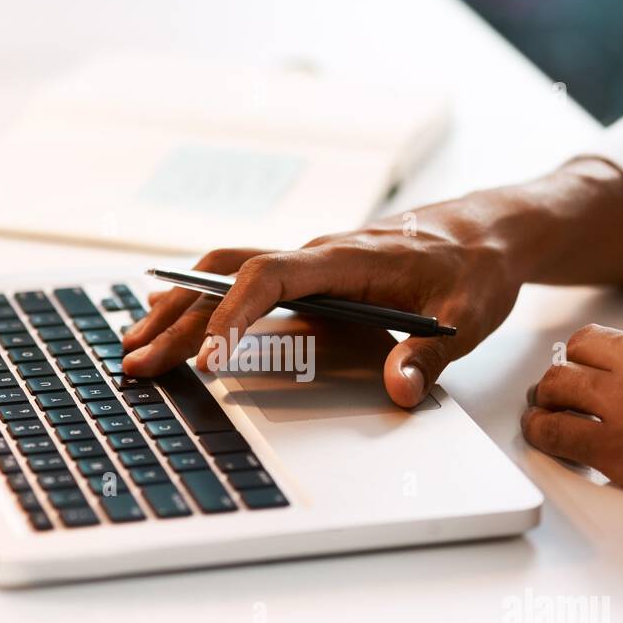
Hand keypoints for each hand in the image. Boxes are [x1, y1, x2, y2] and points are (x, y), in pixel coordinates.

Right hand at [121, 196, 527, 407]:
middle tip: (139, 364)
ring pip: (224, 274)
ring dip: (179, 308)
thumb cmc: (474, 269)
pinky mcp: (308, 276)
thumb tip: (398, 390)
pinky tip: (170, 317)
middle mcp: (316, 255)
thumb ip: (428, 356)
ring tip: (135, 344)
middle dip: (180, 321)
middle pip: (227, 276)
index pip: (269, 274)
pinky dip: (201, 300)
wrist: (487, 232)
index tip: (209, 358)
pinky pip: (240, 281)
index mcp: (347, 258)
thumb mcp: (466, 318)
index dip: (233, 314)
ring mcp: (307, 264)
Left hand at [521, 302, 622, 523]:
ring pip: (558, 381)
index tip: (621, 372)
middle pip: (583, 348)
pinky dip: (541, 431)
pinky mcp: (614, 445)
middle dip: (575, 365)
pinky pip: (555, 430)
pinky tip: (542, 433)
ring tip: (547, 406)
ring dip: (549, 394)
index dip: (621, 357)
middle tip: (569, 384)